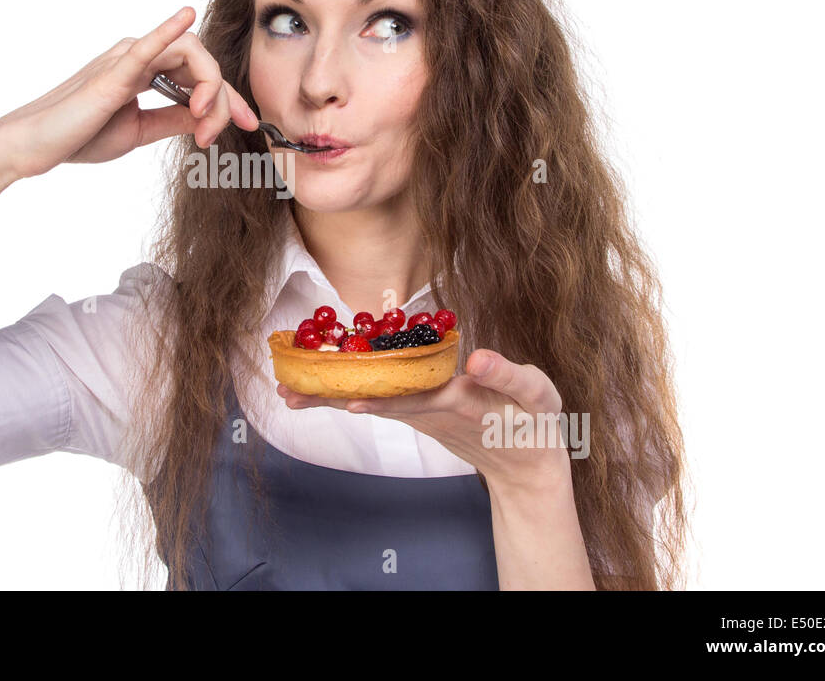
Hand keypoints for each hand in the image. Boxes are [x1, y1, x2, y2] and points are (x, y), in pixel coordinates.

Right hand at [0, 6, 258, 180]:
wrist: (38, 147)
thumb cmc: (80, 136)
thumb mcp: (140, 131)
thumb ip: (174, 119)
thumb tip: (208, 117)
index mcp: (144, 71)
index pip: (199, 75)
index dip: (230, 99)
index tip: (250, 126)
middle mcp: (138, 57)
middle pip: (201, 63)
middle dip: (227, 97)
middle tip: (232, 131)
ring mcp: (125, 60)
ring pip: (187, 56)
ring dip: (210, 88)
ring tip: (207, 123)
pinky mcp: (112, 73)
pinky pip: (145, 47)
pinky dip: (166, 30)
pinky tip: (185, 17)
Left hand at [276, 348, 570, 491]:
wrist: (525, 464)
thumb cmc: (533, 422)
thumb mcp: (536, 395)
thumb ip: (509, 375)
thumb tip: (477, 359)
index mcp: (456, 401)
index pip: (411, 399)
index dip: (380, 399)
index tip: (347, 401)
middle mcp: (429, 409)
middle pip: (376, 402)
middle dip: (332, 398)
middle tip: (289, 397)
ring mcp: (420, 413)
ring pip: (372, 402)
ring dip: (329, 398)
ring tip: (289, 396)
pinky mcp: (418, 412)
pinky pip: (379, 401)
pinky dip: (348, 393)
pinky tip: (320, 389)